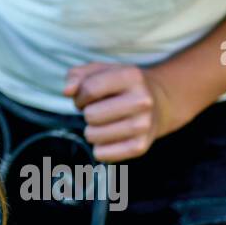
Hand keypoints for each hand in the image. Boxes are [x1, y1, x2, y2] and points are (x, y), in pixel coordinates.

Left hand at [63, 62, 180, 161]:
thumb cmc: (120, 86)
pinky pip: (102, 154)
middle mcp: (142, 100)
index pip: (89, 89)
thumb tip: (67, 91)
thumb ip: (77, 75)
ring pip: (94, 135)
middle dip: (87, 113)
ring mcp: (143, 125)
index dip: (79, 96)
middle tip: (98, 110)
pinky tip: (107, 138)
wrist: (158, 103)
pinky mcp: (141, 146)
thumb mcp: (100, 71)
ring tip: (103, 123)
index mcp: (131, 76)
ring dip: (91, 131)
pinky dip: (98, 148)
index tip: (85, 98)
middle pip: (91, 115)